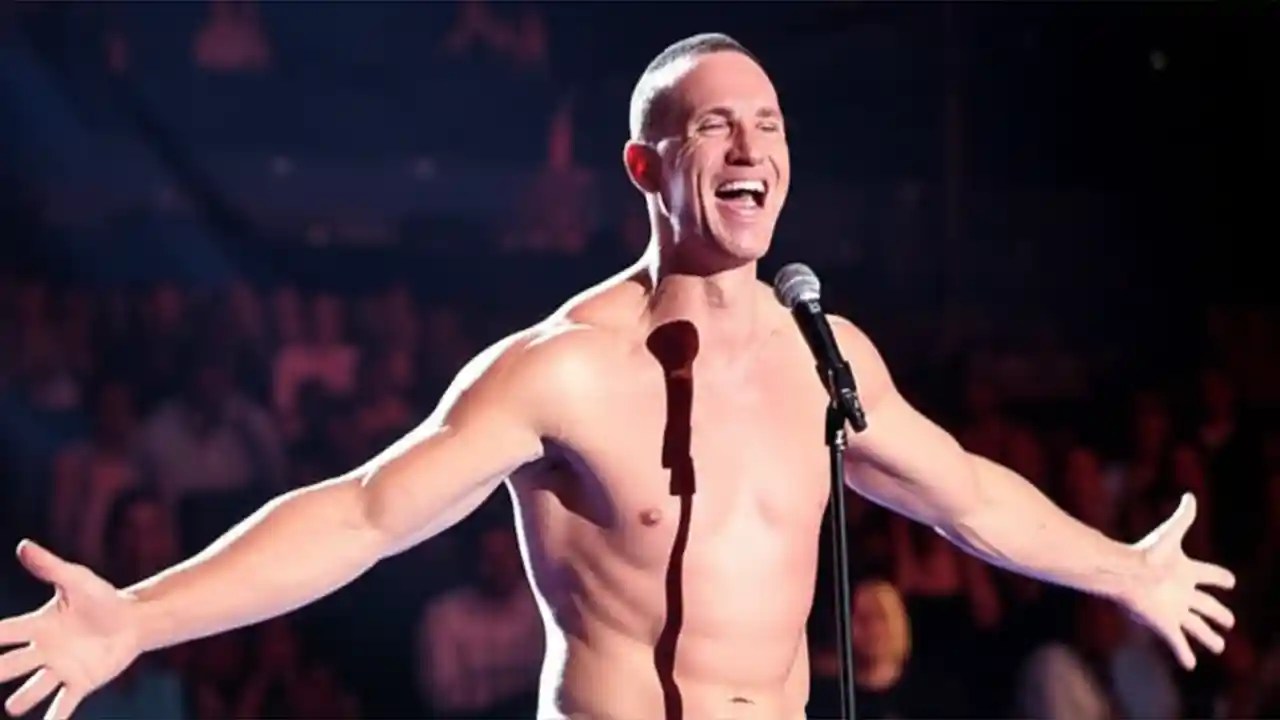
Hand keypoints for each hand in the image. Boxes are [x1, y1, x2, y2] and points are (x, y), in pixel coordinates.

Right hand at [0, 541, 142, 718]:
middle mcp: (41, 651)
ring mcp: (59, 669)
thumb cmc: (101, 597)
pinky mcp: (80, 682)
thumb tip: (22, 545)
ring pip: (32, 689)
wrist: (132, 618)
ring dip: (22, 699)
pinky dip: (53, 719)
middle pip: (8, 666)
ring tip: (14, 706)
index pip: (1, 633)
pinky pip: (62, 706)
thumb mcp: (75, 579)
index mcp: (36, 627)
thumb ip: (49, 566)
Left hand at [1122, 493, 1235, 669]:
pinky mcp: (1164, 623)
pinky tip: (1190, 665)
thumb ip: (1182, 517)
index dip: (1221, 578)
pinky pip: (1178, 642)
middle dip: (1219, 614)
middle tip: (1229, 621)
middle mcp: (1182, 593)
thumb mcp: (1170, 534)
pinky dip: (1184, 654)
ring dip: (1208, 637)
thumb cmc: (1146, 553)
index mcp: (1186, 572)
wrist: (1124, 572)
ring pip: (1196, 627)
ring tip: (1218, 646)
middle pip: (1206, 606)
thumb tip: (1190, 497)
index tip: (1230, 581)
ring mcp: (1174, 609)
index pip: (1210, 575)